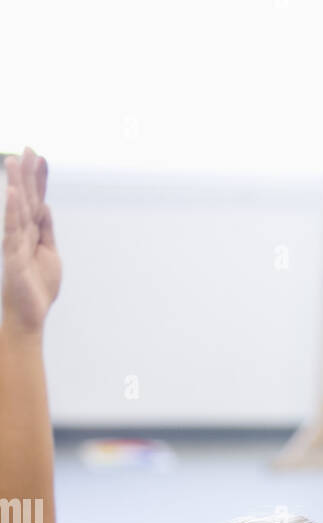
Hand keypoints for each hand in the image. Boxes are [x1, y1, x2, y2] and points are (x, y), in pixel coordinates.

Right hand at [2, 148, 61, 331]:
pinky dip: (13, 211)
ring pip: (17, 209)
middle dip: (27, 173)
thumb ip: (46, 230)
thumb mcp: (50, 253)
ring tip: (14, 160)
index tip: (39, 155)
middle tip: (28, 147)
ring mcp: (16, 243)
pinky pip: (12, 230)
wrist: (29, 315)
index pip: (37, 200)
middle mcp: (23, 233)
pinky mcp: (13, 256)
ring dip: (16, 184)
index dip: (38, 179)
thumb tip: (46, 206)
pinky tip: (12, 193)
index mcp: (33, 232)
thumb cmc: (38, 287)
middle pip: (26, 198)